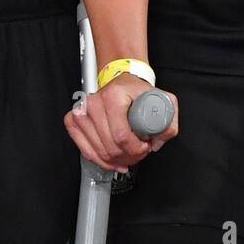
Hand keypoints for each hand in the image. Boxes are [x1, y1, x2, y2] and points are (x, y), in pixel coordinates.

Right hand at [64, 74, 178, 172]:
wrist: (121, 82)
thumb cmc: (136, 91)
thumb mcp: (161, 99)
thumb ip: (168, 122)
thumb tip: (158, 142)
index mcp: (114, 96)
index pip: (121, 136)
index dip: (136, 149)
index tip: (145, 147)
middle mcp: (95, 103)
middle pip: (109, 147)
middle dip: (127, 156)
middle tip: (138, 153)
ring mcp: (82, 111)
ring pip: (97, 151)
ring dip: (114, 160)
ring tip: (127, 156)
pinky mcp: (74, 119)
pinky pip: (84, 149)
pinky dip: (98, 160)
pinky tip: (110, 161)